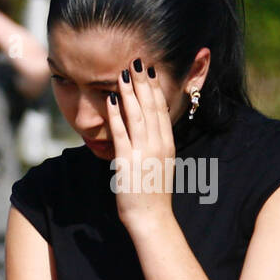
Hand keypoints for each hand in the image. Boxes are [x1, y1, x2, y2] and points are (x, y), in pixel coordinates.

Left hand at [107, 58, 175, 227]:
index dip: (155, 89)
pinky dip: (116, 115)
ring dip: (130, 92)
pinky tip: (112, 100)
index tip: (149, 71)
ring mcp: (144, 151)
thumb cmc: (152, 195)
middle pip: (151, 107)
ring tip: (124, 73)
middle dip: (143, 83)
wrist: (152, 217)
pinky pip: (121, 133)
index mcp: (167, 143)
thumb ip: (154, 147)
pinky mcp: (128, 161)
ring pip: (137, 115)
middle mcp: (159, 144)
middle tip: (136, 62)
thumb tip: (146, 134)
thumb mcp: (158, 165)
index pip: (161, 110)